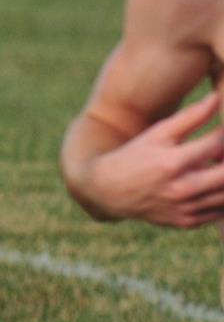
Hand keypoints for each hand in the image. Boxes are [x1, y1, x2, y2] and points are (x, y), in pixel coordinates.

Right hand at [80, 91, 223, 227]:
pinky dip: (223, 197)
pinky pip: (220, 213)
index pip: (216, 144)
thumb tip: (217, 98)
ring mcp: (186, 209)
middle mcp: (181, 188)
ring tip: (218, 164)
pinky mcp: (187, 222)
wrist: (109, 190)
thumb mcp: (157, 133)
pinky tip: (214, 184)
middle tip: (222, 150)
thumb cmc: (135, 155)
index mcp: (172, 162)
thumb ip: (190, 117)